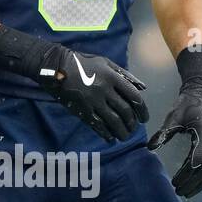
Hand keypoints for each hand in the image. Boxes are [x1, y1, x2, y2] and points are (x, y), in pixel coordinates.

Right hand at [0, 24, 146, 141]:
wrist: (57, 67)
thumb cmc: (83, 62)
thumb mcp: (106, 62)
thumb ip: (125, 74)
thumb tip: (143, 88)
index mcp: (113, 77)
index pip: (134, 96)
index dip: (142, 109)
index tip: (144, 118)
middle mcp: (105, 90)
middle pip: (125, 111)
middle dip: (132, 123)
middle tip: (134, 128)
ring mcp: (93, 101)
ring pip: (113, 121)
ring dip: (122, 131)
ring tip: (124, 136)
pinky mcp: (82, 110)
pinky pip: (97, 125)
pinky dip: (106, 133)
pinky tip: (110, 138)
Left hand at [149, 69, 201, 197]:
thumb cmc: (188, 104)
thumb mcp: (174, 116)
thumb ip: (164, 132)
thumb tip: (150, 147)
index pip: (198, 159)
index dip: (186, 173)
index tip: (175, 182)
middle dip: (193, 183)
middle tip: (178, 191)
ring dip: (200, 184)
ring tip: (186, 192)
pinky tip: (193, 184)